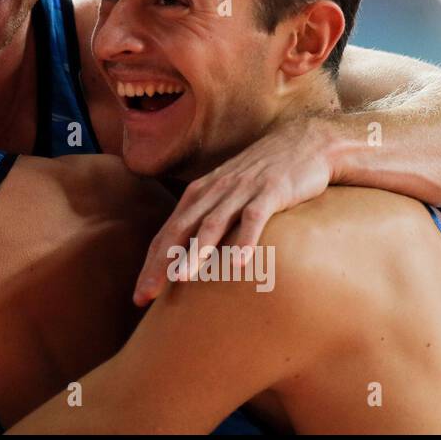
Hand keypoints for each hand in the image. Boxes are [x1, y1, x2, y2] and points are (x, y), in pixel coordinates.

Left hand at [133, 115, 335, 303]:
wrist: (301, 142)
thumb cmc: (261, 176)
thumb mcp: (227, 195)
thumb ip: (209, 219)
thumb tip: (191, 258)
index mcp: (199, 195)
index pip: (167, 233)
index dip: (151, 264)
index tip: (139, 297)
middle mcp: (213, 191)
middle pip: (180, 230)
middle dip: (160, 263)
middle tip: (145, 295)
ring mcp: (241, 190)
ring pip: (212, 224)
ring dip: (195, 252)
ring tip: (181, 279)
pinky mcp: (271, 191)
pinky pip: (255, 218)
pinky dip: (245, 240)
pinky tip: (240, 264)